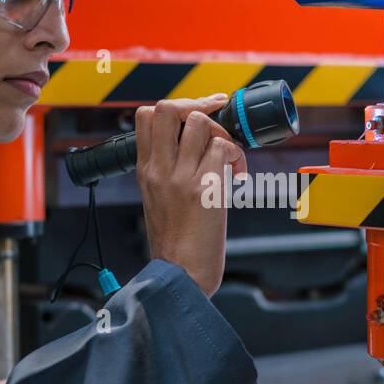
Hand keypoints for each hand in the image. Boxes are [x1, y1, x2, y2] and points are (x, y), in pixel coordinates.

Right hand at [135, 93, 246, 296]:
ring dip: (222, 135)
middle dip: (198, 108)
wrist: (180, 275)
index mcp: (145, 171)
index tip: (196, 117)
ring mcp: (181, 178)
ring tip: (228, 160)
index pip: (146, 115)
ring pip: (201, 123)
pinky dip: (237, 157)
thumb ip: (168, 170)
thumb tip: (198, 145)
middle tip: (215, 128)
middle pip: (169, 108)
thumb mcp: (158, 200)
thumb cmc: (175, 243)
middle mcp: (159, 170)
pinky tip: (238, 178)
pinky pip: (224, 149)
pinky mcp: (206, 189)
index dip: (176, 107)